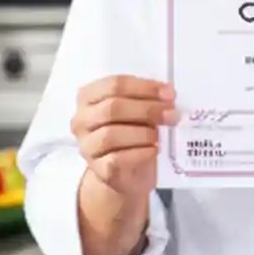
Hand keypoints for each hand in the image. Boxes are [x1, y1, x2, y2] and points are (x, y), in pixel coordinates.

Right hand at [71, 74, 178, 199]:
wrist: (125, 170)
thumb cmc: (130, 131)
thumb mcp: (137, 109)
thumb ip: (148, 98)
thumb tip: (168, 95)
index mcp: (89, 96)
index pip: (114, 85)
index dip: (145, 87)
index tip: (169, 93)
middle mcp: (82, 120)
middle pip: (112, 108)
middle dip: (147, 109)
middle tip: (171, 114)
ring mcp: (87, 146)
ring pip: (111, 134)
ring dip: (142, 133)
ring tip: (159, 135)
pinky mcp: (98, 169)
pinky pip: (117, 160)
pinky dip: (140, 153)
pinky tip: (154, 150)